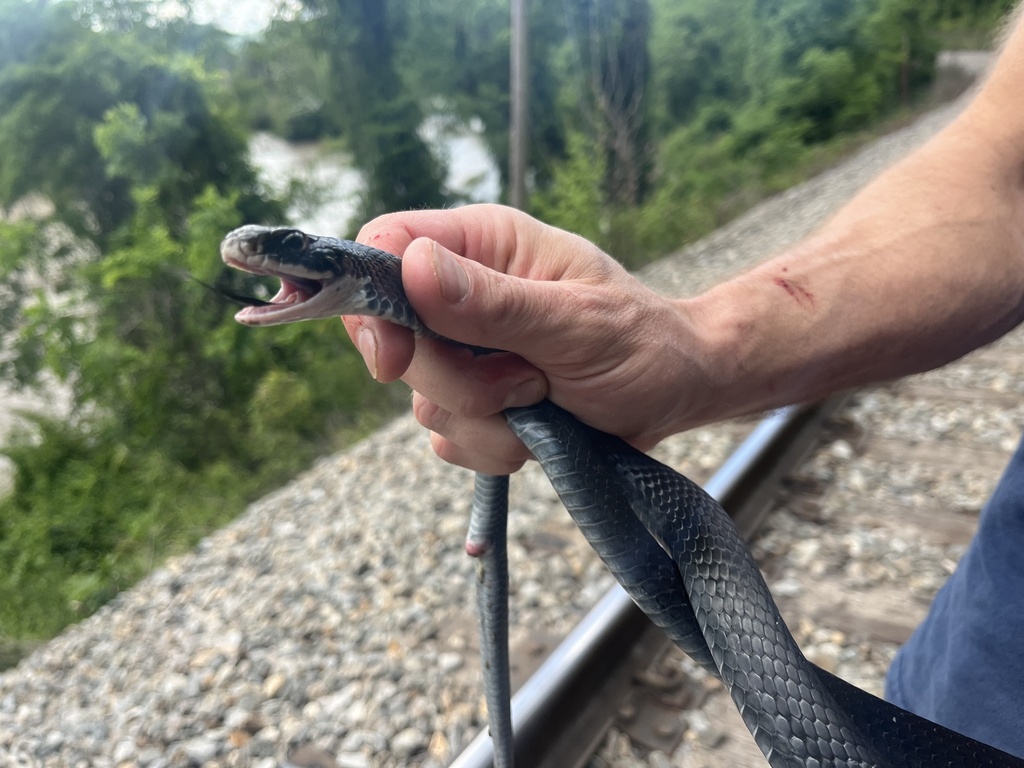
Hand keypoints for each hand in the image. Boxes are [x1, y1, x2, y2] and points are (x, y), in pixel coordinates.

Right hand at [345, 204, 713, 474]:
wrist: (676, 394)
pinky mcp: (475, 402)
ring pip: (422, 400)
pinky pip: (448, 439)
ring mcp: (466, 351)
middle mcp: (463, 292)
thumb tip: (411, 267)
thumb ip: (494, 301)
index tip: (394, 361)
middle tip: (525, 380)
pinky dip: (492, 447)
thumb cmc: (642, 341)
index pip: (386, 245)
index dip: (372, 302)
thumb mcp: (576, 320)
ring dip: (486, 419)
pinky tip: (537, 429)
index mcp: (484, 244)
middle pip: (392, 337)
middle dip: (453, 380)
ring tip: (545, 397)